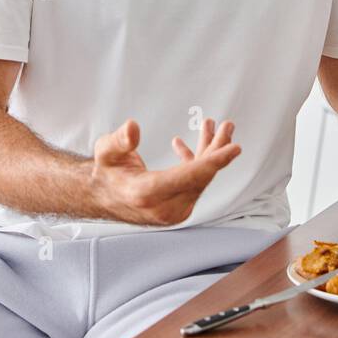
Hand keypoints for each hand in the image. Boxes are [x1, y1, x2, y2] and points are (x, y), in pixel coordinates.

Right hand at [91, 117, 240, 225]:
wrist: (102, 196)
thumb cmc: (106, 172)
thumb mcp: (106, 151)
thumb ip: (120, 140)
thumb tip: (133, 127)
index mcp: (147, 193)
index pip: (189, 177)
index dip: (215, 161)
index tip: (235, 148)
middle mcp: (163, 207)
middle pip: (200, 176)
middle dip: (217, 150)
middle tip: (227, 126)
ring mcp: (172, 211)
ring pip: (200, 179)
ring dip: (209, 153)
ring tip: (212, 127)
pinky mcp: (177, 209)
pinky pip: (194, 184)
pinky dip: (196, 163)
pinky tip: (183, 145)